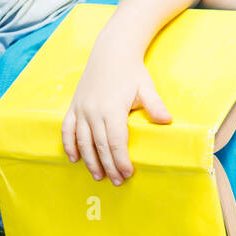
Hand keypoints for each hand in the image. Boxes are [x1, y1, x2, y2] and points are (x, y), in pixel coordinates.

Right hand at [61, 42, 171, 184]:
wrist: (111, 53)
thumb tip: (168, 121)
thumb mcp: (146, 87)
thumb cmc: (131, 72)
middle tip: (117, 182)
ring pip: (83, 141)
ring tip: (99, 176)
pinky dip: (69, 145)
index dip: (121, 160)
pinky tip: (74, 158)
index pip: (115, 142)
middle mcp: (93, 111)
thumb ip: (155, 105)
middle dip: (109, 166)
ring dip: (90, 161)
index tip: (128, 174)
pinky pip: (67, 130)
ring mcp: (81, 109)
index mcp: (112, 109)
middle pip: (100, 146)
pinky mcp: (73, 107)